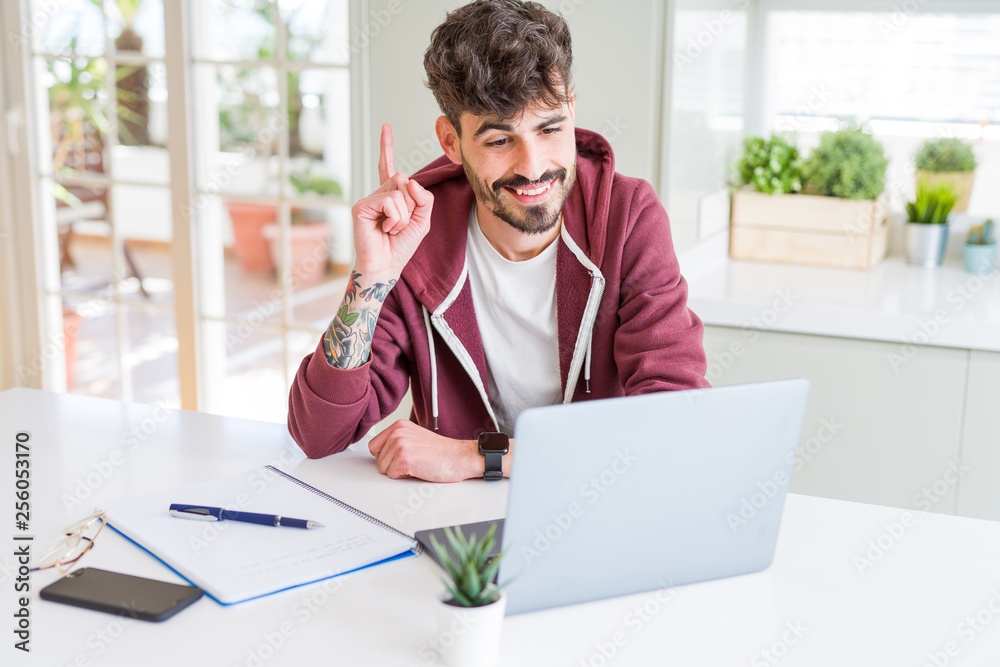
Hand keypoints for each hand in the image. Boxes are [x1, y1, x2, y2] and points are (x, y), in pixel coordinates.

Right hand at [351, 124, 433, 278]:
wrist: (386, 265)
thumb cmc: (401, 246)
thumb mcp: (423, 220)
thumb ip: (423, 198)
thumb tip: (409, 180)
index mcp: (391, 196)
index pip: (389, 168)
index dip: (386, 147)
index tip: (385, 127)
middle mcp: (378, 194)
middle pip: (404, 179)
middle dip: (411, 204)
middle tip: (401, 224)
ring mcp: (369, 199)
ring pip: (399, 191)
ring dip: (404, 215)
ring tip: (392, 229)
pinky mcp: (361, 206)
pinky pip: (389, 201)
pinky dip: (395, 218)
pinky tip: (385, 229)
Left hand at [368, 420, 480, 482]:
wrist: (460, 457)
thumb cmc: (442, 452)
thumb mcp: (415, 437)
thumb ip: (397, 441)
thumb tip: (381, 455)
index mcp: (399, 426)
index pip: (374, 446)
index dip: (386, 456)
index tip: (398, 457)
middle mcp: (397, 432)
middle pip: (377, 458)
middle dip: (391, 464)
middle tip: (412, 461)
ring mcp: (400, 445)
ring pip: (383, 468)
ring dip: (398, 471)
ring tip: (416, 464)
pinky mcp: (403, 459)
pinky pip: (391, 475)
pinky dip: (404, 477)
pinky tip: (418, 469)